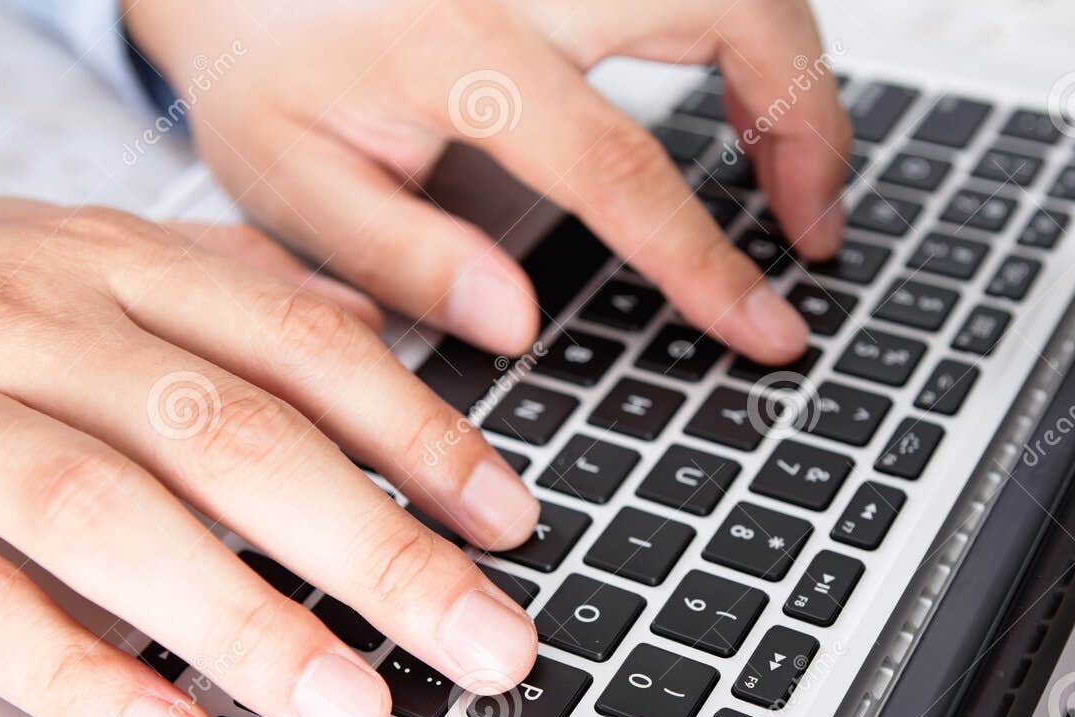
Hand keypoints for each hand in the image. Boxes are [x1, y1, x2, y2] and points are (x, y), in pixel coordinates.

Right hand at [0, 199, 539, 716]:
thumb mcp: (65, 264)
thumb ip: (208, 293)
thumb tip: (356, 326)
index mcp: (105, 263)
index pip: (300, 348)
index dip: (422, 439)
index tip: (509, 525)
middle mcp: (26, 321)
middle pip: (234, 438)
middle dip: (378, 551)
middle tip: (485, 646)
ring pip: (107, 514)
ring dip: (244, 624)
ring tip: (353, 715)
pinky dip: (69, 671)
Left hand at [123, 0, 848, 359]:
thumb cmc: (259, 60)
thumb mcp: (288, 175)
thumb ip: (399, 253)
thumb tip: (514, 320)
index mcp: (456, 45)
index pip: (615, 163)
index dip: (704, 257)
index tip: (764, 327)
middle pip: (730, 11)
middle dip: (807, 126)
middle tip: (814, 232)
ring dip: (795, 72)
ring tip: (798, 177)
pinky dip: (753, 32)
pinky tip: (748, 99)